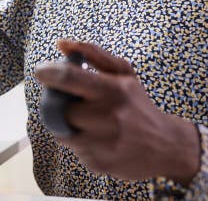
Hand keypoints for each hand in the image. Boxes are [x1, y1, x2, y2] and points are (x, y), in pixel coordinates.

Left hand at [34, 39, 200, 185]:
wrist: (167, 147)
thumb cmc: (137, 104)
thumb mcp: (124, 74)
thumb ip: (93, 54)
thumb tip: (61, 44)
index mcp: (114, 91)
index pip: (69, 78)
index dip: (48, 73)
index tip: (41, 71)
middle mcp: (109, 118)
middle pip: (62, 108)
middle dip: (62, 104)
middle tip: (72, 102)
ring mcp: (104, 144)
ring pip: (63, 131)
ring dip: (68, 124)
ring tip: (87, 121)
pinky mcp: (99, 164)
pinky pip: (73, 149)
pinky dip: (80, 141)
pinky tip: (97, 138)